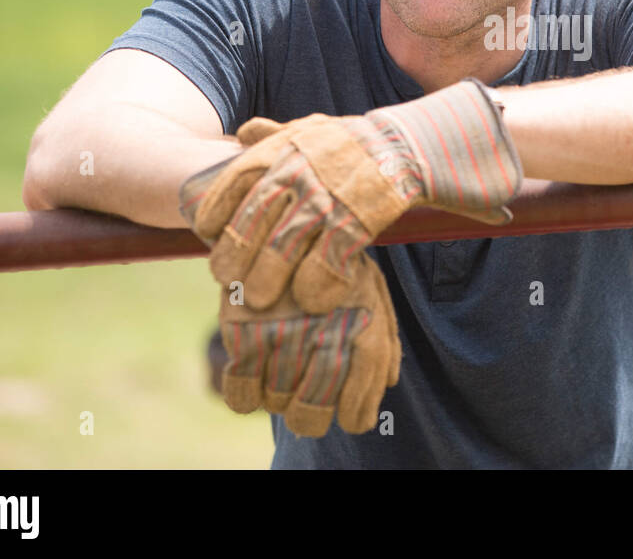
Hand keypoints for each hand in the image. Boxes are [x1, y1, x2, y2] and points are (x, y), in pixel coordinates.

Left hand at [177, 77, 522, 313]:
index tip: (209, 239)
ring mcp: (325, 199)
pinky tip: (311, 301)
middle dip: (231, 261)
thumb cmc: (355, 142)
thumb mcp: (312, 127)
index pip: (226, 188)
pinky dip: (315, 288)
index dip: (210, 220)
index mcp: (278, 151)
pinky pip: (325, 264)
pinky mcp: (355, 222)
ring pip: (280, 252)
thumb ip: (274, 134)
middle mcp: (295, 173)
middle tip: (228, 282)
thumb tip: (241, 133)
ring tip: (259, 300)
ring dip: (265, 283)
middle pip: (247, 227)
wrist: (408, 146)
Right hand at [212, 251, 400, 435]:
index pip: (365, 380)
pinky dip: (246, 398)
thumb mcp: (369, 285)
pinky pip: (242, 390)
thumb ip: (383, 335)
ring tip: (280, 387)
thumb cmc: (329, 262)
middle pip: (316, 401)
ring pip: (278, 400)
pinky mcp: (241, 325)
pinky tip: (253, 383)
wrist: (277, 213)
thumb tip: (391, 382)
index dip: (358, 411)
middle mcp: (324, 322)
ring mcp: (282, 326)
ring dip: (279, 402)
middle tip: (308, 411)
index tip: (350, 420)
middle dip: (311, 417)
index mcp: (363, 311)